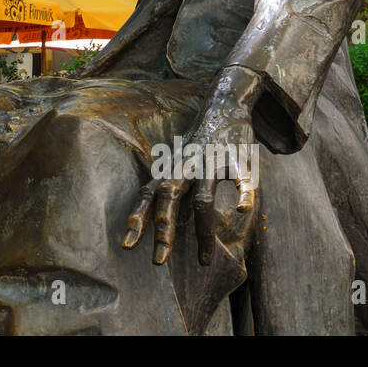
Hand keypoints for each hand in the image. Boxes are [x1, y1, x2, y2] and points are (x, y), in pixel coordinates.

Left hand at [122, 65, 261, 265]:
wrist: (223, 106)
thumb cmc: (197, 142)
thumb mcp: (175, 160)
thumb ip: (166, 186)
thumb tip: (154, 220)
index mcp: (170, 168)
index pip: (147, 194)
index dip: (136, 218)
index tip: (126, 244)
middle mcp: (185, 166)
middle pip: (168, 200)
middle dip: (162, 231)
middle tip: (158, 260)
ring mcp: (209, 162)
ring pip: (202, 201)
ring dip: (203, 233)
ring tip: (204, 259)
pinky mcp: (234, 158)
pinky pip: (238, 179)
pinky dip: (241, 194)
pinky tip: (240, 211)